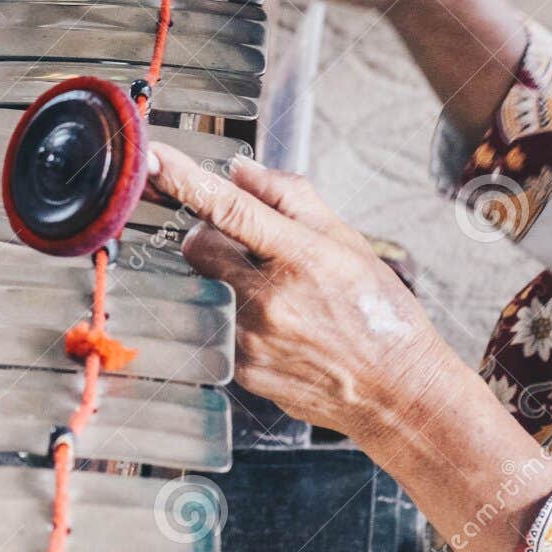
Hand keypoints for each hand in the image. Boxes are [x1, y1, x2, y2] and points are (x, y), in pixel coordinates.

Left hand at [145, 142, 454, 438]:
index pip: (230, 210)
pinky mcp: (244, 371)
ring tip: (292, 305)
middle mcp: (270, 300)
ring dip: (239, 286)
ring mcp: (252, 340)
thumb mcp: (348, 242)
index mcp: (301, 258)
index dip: (186, 181)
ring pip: (217, 289)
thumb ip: (290, 198)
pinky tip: (288, 335)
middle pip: (200, 248)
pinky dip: (249, 324)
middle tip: (255, 249)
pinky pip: (227, 328)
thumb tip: (240, 171)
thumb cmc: (380, 314)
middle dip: (214, 238)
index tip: (153, 159)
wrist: (398, 392)